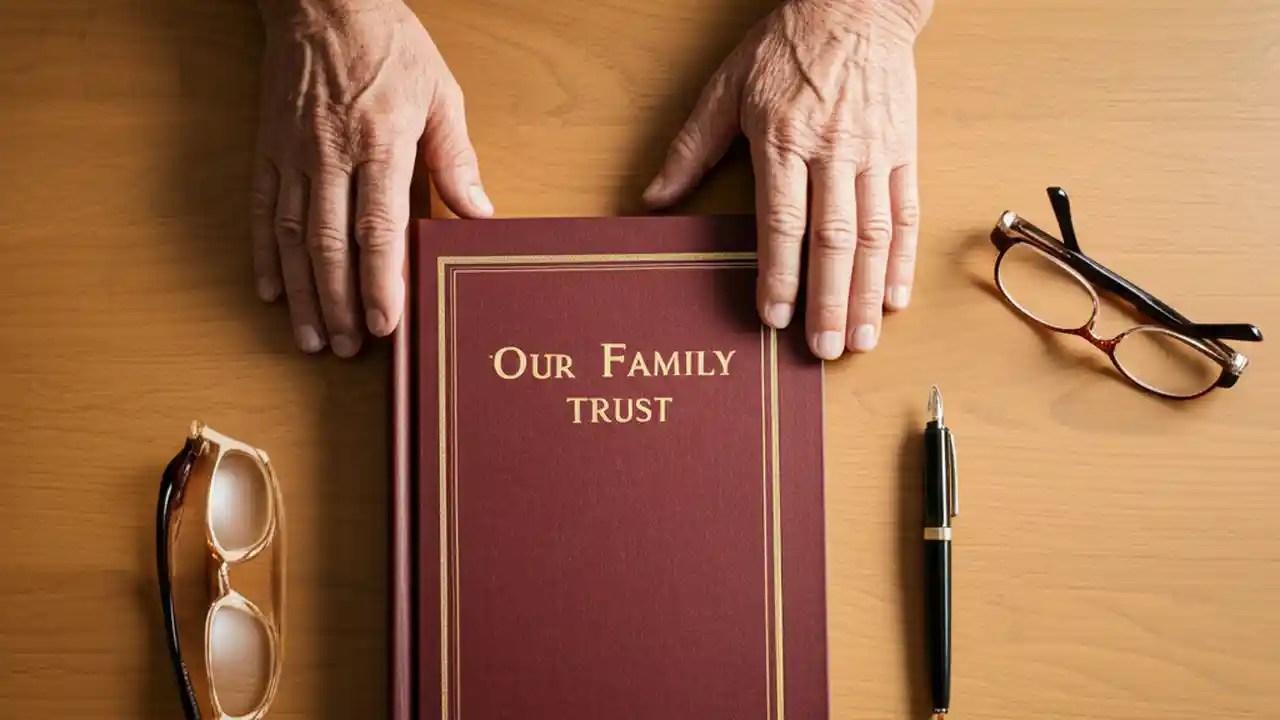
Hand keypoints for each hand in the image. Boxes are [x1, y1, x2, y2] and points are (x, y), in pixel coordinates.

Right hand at [252, 0, 492, 356]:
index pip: (376, 227)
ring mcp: (292, 153)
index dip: (379, 281)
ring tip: (313, 338)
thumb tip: (480, 215)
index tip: (386, 323)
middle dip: (340, 303)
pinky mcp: (267, 147)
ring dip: (302, 294)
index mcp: (379, 142)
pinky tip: (271, 291)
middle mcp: (330, 153)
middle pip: (331, 244)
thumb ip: (456, 159)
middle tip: (350, 348)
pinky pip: (262, 209)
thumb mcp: (440, 95)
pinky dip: (264, 254)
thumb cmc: (389, 46)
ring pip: (293, 236)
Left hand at [644, 0, 930, 359]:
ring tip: (860, 340)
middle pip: (833, 240)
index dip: (779, 274)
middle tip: (822, 350)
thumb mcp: (726, 87)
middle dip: (828, 301)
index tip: (773, 317)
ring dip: (866, 293)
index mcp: (785, 140)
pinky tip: (894, 298)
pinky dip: (902, 260)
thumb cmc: (787, 45)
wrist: (857, 3)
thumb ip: (691, 147)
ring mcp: (873, 154)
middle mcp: (833, 152)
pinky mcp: (902, 152)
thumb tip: (654, 198)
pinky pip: (905, 213)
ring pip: (875, 236)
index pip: (782, 221)